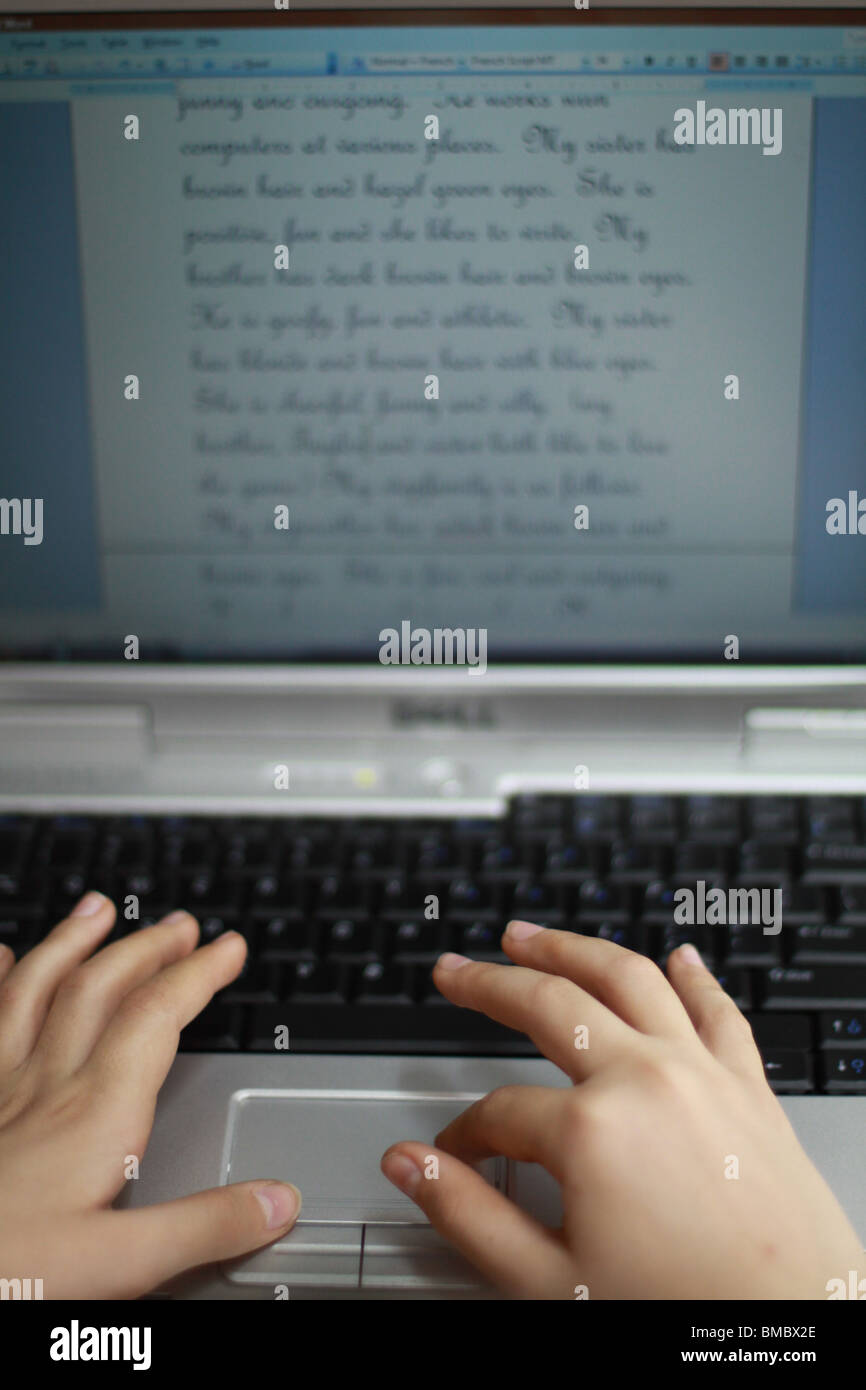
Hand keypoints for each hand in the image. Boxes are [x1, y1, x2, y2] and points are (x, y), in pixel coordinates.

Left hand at [0, 893, 300, 1297]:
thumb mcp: (120, 1265)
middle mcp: (45, 1086)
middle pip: (100, 989)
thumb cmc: (8, 1272)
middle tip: (182, 925)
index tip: (229, 948)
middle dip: (147, 948)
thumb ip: (202, 1226)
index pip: (156, 1017)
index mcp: (95, 1115)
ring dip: (71, 943)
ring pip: (35, 991)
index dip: (198, 974)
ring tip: (95, 909)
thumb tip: (275, 1200)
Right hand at [382, 924, 863, 1298]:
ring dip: (572, 947)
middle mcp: (646, 1080)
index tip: (454, 1153)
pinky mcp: (749, 1087)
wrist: (797, 1333)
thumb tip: (408, 1165)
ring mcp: (701, 1074)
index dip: (464, 1133)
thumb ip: (469, 1216)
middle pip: (551, 1004)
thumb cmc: (682, 1316)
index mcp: (592, 1129)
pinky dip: (695, 977)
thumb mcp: (550, 1285)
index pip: (498, 1111)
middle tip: (456, 969)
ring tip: (531, 936)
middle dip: (491, 983)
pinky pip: (717, 1011)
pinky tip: (679, 957)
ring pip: (629, 979)